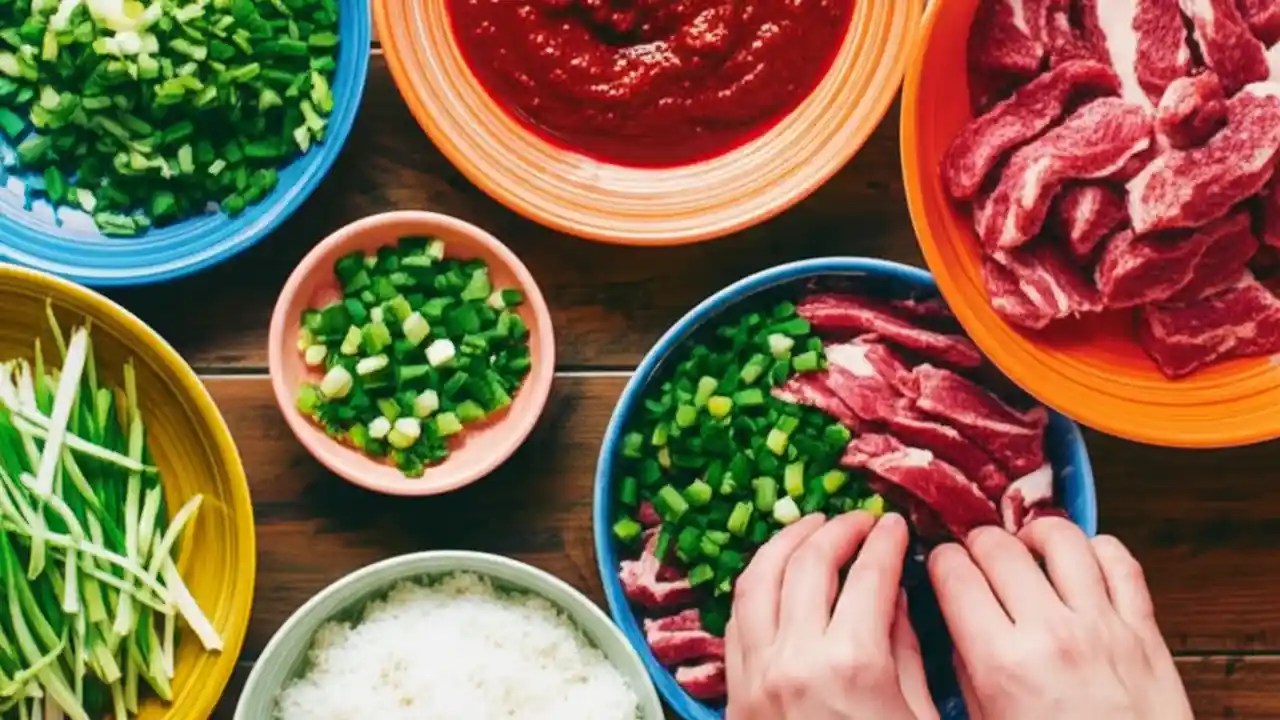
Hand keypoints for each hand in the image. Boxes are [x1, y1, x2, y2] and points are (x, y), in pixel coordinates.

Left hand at [725, 511, 938, 719]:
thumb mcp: (919, 715)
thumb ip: (907, 650)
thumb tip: (894, 594)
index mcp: (853, 664)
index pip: (869, 576)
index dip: (885, 542)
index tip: (894, 524)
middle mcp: (795, 659)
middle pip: (808, 565)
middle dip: (838, 530)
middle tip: (859, 520)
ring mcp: (756, 674)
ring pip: (757, 581)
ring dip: (785, 543)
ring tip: (811, 527)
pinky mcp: (735, 693)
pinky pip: (737, 620)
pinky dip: (757, 587)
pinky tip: (777, 575)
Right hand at [928, 517, 1192, 719]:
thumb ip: (968, 670)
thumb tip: (958, 620)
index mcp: (1002, 663)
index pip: (955, 575)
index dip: (940, 561)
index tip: (942, 565)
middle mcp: (1051, 634)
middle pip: (1000, 547)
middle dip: (978, 542)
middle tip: (977, 554)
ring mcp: (1102, 626)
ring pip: (1062, 538)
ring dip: (1035, 534)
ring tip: (1027, 547)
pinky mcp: (1143, 630)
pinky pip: (1121, 561)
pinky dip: (1097, 549)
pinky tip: (1080, 563)